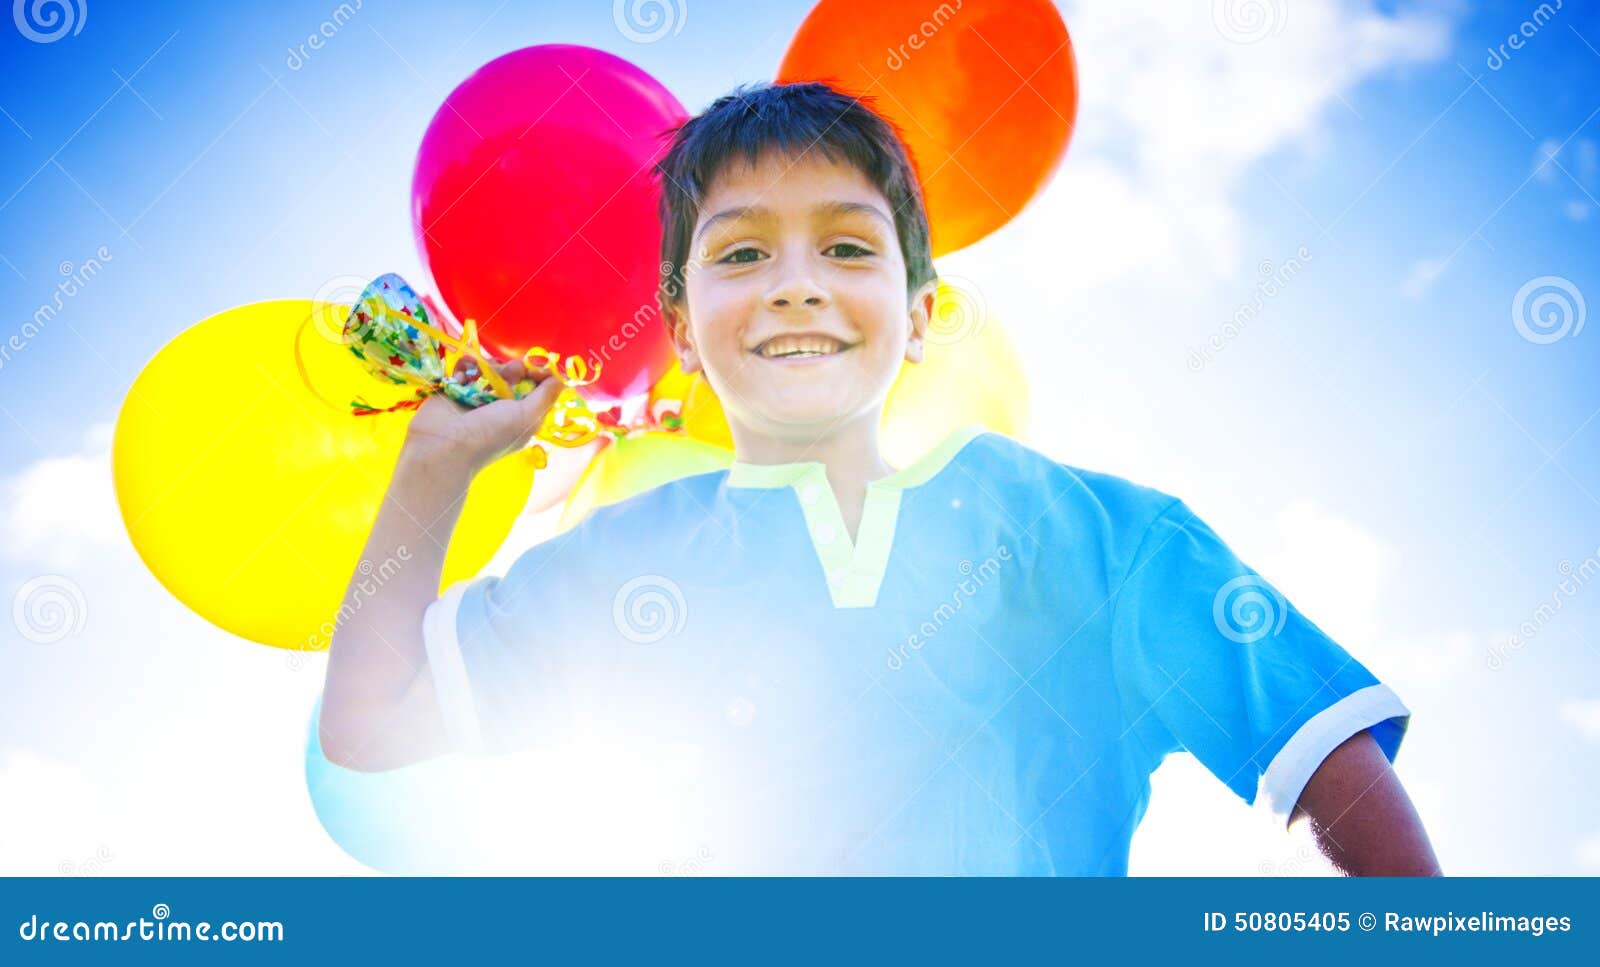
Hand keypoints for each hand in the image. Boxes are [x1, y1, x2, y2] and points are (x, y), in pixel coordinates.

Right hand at [400, 357, 564, 475]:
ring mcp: (478, 397)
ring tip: (482, 377)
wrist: (443, 446)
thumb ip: (546, 396)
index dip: (538, 374)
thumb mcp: (528, 417)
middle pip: (514, 374)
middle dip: (513, 369)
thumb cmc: (491, 434)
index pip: (537, 388)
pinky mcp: (457, 389)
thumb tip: (560, 378)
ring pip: (490, 368)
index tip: (535, 368)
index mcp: (522, 416)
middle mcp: (502, 406)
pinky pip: (465, 368)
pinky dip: (465, 368)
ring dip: (489, 367)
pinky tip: (463, 377)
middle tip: (510, 372)